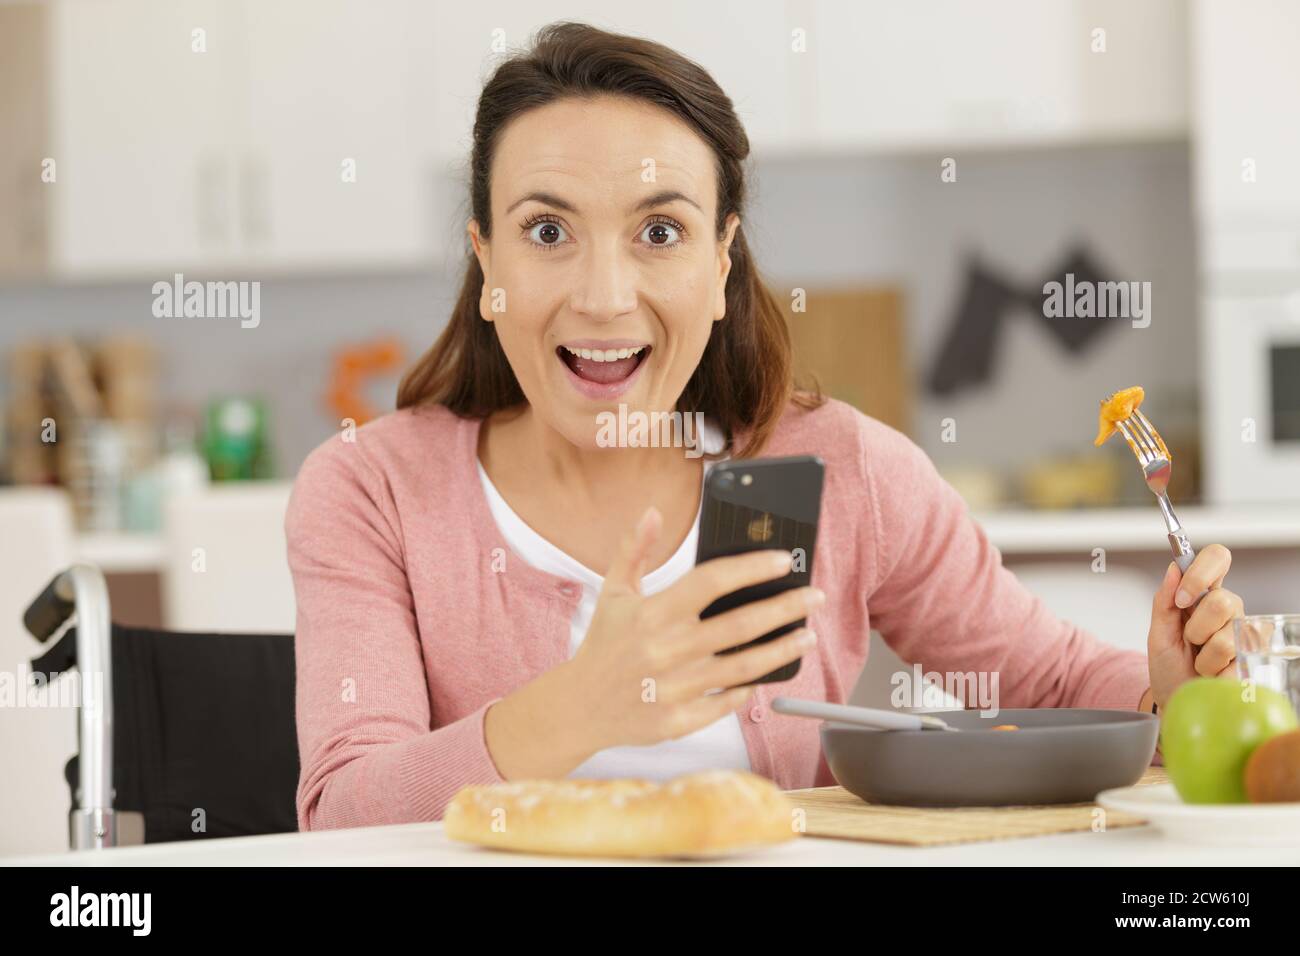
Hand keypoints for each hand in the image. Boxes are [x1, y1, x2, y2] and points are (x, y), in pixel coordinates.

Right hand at [565, 506, 822, 753]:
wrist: (578, 706)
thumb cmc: (604, 644)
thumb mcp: (613, 592)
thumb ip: (634, 549)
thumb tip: (652, 511)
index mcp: (653, 613)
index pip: (711, 581)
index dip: (751, 568)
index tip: (782, 560)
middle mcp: (666, 649)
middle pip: (740, 625)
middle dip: (785, 608)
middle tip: (814, 596)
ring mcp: (673, 688)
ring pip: (743, 667)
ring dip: (782, 649)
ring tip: (807, 635)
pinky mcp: (677, 721)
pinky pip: (725, 703)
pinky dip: (748, 689)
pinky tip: (767, 674)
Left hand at [1146, 543, 1244, 708]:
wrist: (1176, 699)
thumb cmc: (1169, 665)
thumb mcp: (1158, 632)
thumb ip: (1164, 601)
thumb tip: (1174, 568)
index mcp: (1204, 594)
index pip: (1217, 558)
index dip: (1201, 572)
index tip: (1182, 598)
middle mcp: (1229, 609)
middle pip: (1222, 600)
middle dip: (1195, 627)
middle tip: (1189, 641)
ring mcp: (1245, 633)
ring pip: (1227, 636)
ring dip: (1203, 655)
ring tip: (1200, 661)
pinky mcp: (1254, 659)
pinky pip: (1233, 661)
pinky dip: (1214, 672)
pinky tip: (1213, 674)